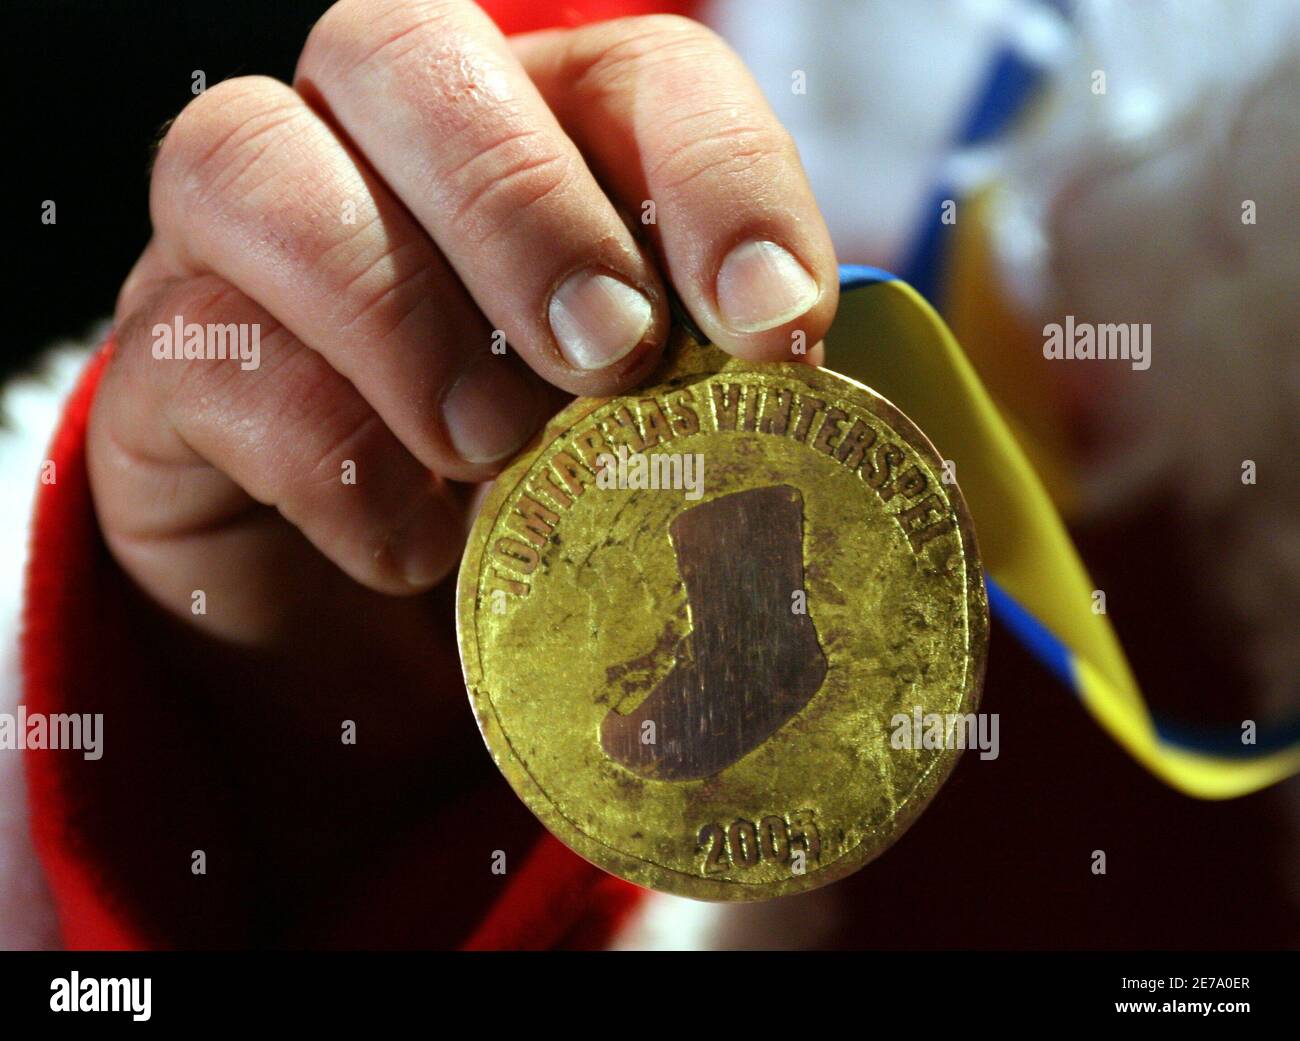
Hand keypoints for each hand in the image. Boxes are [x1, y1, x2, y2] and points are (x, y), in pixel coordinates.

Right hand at [87, 0, 836, 923]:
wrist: (359, 607)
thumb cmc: (532, 500)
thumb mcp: (643, 434)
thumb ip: (711, 393)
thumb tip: (808, 398)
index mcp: (538, 137)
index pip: (635, 74)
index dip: (716, 175)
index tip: (775, 323)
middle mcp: (374, 147)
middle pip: (400, 43)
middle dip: (519, 200)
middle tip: (604, 356)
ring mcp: (244, 243)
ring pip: (245, 154)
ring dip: (391, 302)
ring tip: (490, 446)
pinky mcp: (165, 361)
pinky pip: (203, 355)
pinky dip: (326, 458)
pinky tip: (414, 546)